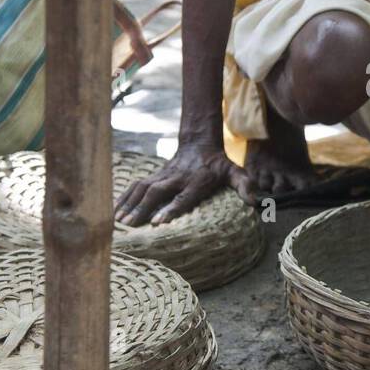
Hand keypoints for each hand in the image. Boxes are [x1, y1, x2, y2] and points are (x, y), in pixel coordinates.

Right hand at [114, 140, 252, 226]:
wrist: (200, 144)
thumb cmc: (219, 166)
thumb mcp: (236, 172)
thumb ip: (245, 185)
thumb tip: (254, 201)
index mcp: (196, 181)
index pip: (182, 197)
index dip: (170, 209)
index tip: (157, 222)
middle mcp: (176, 178)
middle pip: (156, 193)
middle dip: (142, 208)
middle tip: (130, 225)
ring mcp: (162, 176)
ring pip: (142, 188)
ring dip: (129, 204)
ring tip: (118, 221)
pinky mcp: (153, 176)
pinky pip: (135, 186)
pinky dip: (124, 197)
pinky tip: (114, 211)